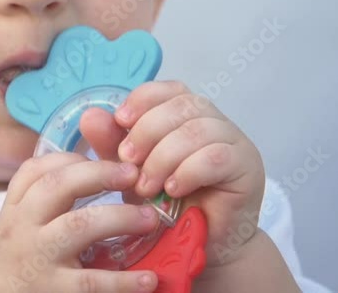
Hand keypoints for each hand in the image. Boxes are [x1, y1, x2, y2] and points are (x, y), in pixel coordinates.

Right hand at [0, 152, 160, 291]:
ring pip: (79, 225)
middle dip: (99, 174)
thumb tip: (89, 175)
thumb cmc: (10, 267)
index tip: (101, 160)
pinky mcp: (53, 291)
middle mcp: (22, 228)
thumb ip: (39, 204)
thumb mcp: (13, 230)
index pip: (36, 170)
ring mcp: (38, 259)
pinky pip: (93, 282)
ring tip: (149, 219)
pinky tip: (148, 278)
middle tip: (133, 174)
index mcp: (14, 211)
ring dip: (120, 217)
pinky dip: (124, 281)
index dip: (71, 158)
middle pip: (57, 186)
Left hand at [80, 81, 265, 266]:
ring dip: (164, 157)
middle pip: (182, 105)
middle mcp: (214, 122)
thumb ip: (112, 144)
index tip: (120, 121)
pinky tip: (172, 190)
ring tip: (147, 186)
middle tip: (127, 162)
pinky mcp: (248, 168)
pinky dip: (188, 171)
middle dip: (147, 131)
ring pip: (197, 130)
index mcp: (188, 115)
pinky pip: (217, 157)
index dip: (143, 99)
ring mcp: (235, 142)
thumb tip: (90, 115)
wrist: (201, 248)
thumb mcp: (132, 173)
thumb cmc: (168, 207)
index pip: (168, 89)